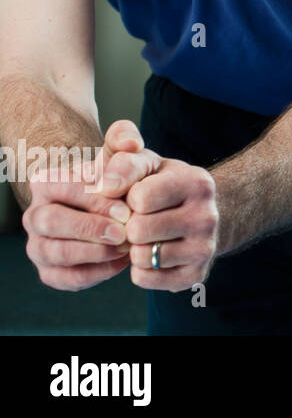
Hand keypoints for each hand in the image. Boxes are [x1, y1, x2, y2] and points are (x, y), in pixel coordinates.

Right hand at [20, 119, 150, 290]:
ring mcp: (38, 245)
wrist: (118, 206)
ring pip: (55, 253)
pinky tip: (121, 262)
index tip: (126, 211)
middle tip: (124, 232)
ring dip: (92, 253)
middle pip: (51, 223)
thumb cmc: (119, 177)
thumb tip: (130, 143)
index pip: (63, 190)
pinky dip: (94, 273)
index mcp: (46, 182)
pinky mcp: (50, 271)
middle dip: (89, 229)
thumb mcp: (123, 155)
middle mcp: (35, 215)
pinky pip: (65, 278)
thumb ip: (125, 139)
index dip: (94, 202)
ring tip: (125, 248)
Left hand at [121, 156, 219, 292]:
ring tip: (145, 237)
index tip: (138, 196)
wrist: (199, 214)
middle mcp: (207, 217)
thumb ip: (124, 164)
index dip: (128, 198)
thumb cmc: (163, 185)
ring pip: (140, 257)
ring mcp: (204, 249)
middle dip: (128, 225)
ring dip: (132, 248)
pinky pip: (144, 279)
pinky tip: (151, 254)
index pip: (140, 198)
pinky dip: (139, 269)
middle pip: (138, 230)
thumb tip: (106, 187)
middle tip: (138, 220)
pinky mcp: (195, 275)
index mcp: (198, 183)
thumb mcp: (148, 164)